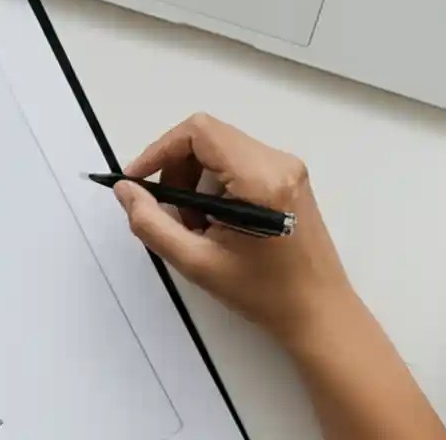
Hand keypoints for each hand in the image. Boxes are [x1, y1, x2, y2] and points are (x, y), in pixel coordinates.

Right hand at [116, 113, 353, 346]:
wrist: (319, 312)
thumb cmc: (263, 293)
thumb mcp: (197, 263)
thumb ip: (152, 224)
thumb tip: (125, 190)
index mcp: (261, 178)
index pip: (199, 132)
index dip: (159, 149)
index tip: (137, 181)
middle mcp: (279, 161)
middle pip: (208, 137)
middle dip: (177, 169)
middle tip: (170, 213)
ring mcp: (288, 167)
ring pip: (221, 149)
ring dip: (195, 178)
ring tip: (196, 224)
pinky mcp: (290, 177)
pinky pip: (239, 161)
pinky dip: (216, 184)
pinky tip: (217, 222)